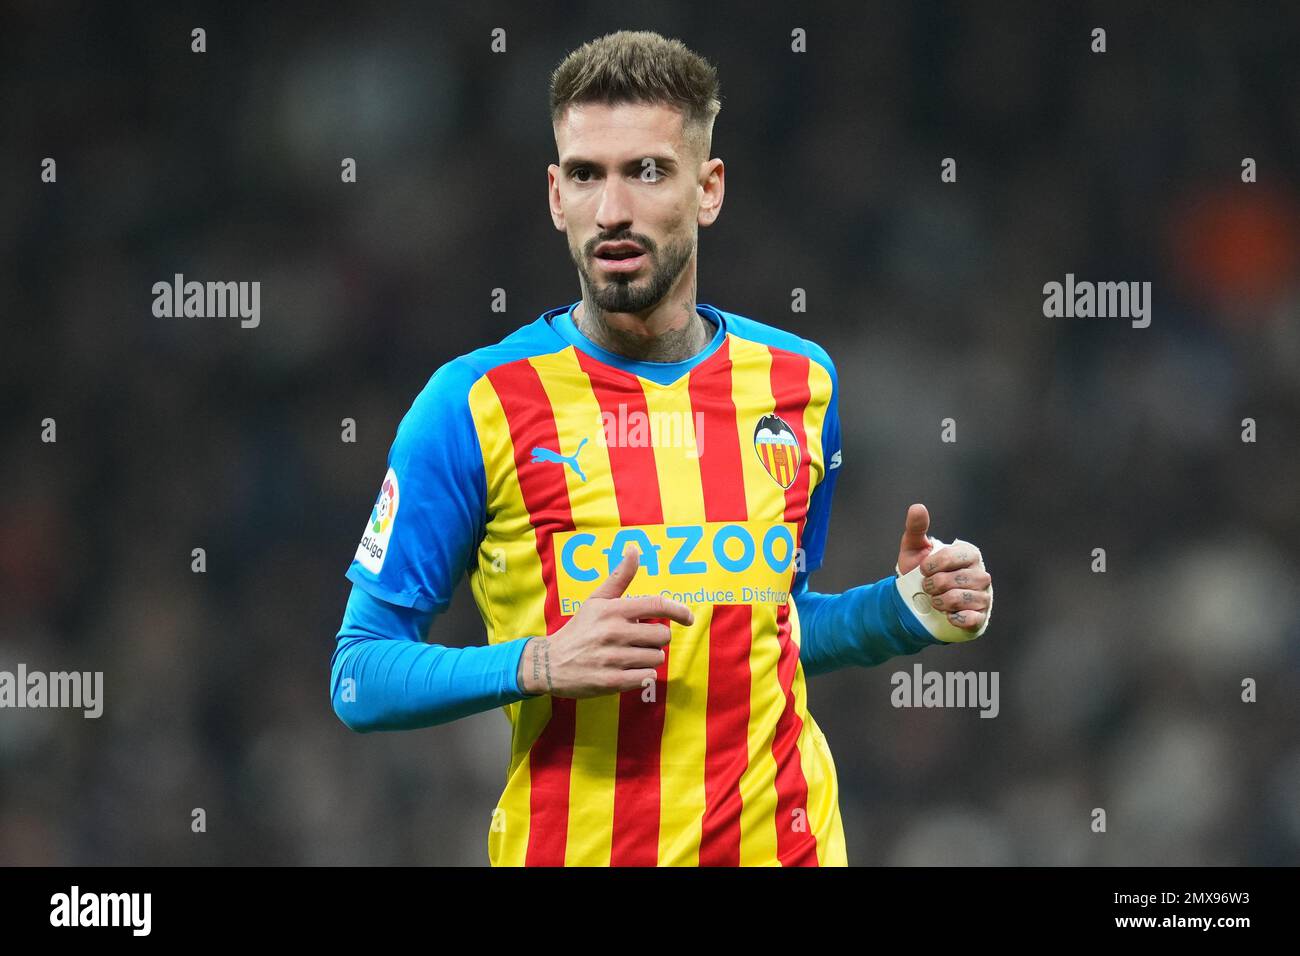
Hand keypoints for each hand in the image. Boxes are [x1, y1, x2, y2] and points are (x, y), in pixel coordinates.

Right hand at [517, 546, 693, 697]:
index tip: (688, 618)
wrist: (548, 663)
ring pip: (656, 658)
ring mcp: (612, 657)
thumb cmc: (579, 629)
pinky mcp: (610, 681)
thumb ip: (620, 577)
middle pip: (662, 635)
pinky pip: (646, 678)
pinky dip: (642, 676)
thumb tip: (634, 549)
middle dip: (656, 639)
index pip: (656, 604)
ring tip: (629, 656)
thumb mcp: (597, 600)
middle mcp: (613, 632)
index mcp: (612, 610)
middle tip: (639, 640)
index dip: (678, 610)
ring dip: (649, 658)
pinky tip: (627, 671)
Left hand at [897, 503, 992, 633]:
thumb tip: (917, 507)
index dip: (932, 565)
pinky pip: (970, 618)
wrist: (918, 602)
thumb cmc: (920, 571)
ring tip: (936, 600)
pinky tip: (947, 614)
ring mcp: (983, 596)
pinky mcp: (980, 617)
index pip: (952, 557)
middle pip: (955, 580)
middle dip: (934, 585)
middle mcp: (980, 574)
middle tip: (928, 586)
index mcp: (969, 554)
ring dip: (941, 601)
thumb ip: (916, 528)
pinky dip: (954, 617)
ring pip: (960, 598)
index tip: (923, 570)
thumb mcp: (914, 549)